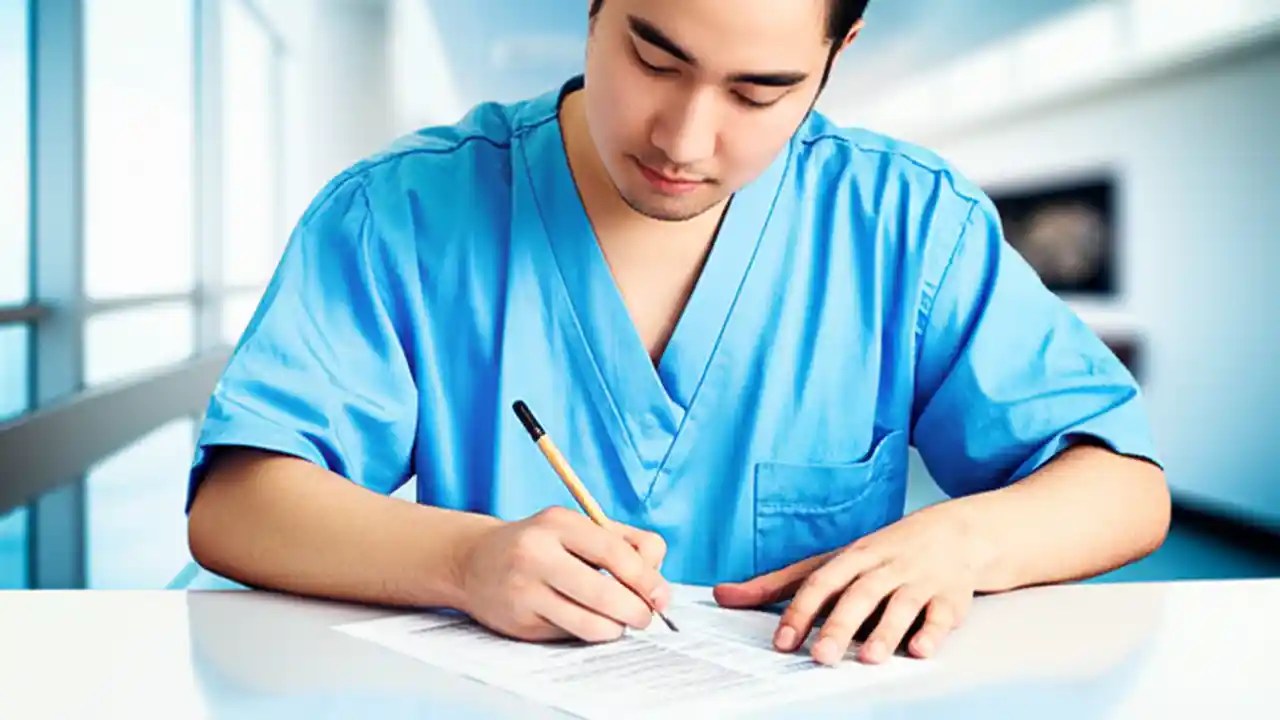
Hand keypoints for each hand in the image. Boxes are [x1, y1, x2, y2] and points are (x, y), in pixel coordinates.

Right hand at [455, 506, 669, 642]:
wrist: (475, 561)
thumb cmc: (542, 544)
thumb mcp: (581, 529)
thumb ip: (628, 545)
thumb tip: (658, 586)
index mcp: (559, 523)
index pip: (615, 553)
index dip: (647, 580)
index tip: (661, 597)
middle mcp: (537, 553)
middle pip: (605, 593)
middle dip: (636, 612)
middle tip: (644, 617)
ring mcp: (525, 590)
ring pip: (590, 623)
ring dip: (615, 629)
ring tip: (617, 622)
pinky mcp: (520, 621)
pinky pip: (569, 636)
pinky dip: (587, 633)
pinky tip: (582, 620)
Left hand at [713, 504, 986, 664]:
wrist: (955, 532)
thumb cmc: (881, 554)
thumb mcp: (830, 562)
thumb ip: (778, 583)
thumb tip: (722, 595)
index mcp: (852, 557)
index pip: (821, 582)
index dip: (800, 611)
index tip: (783, 641)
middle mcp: (884, 567)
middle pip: (859, 594)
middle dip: (840, 625)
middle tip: (820, 656)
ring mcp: (918, 581)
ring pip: (901, 605)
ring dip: (886, 631)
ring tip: (868, 658)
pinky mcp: (950, 598)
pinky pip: (942, 615)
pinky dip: (933, 632)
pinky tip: (920, 650)